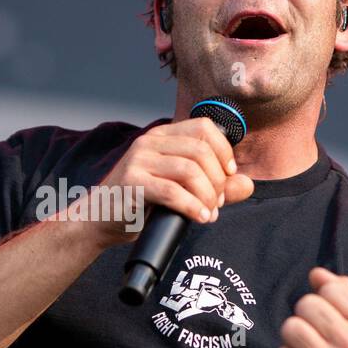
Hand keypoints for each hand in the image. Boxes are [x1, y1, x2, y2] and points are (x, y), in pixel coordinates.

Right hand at [81, 117, 254, 248]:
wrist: (99, 220)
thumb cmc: (139, 204)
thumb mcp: (181, 191)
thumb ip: (214, 186)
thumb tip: (247, 184)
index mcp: (162, 137)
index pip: (203, 127)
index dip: (223, 149)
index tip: (229, 174)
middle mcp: (150, 142)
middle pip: (201, 149)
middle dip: (217, 179)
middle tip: (217, 201)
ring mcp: (139, 160)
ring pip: (189, 170)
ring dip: (207, 195)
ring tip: (208, 212)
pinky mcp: (133, 182)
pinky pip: (172, 192)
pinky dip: (193, 206)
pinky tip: (200, 217)